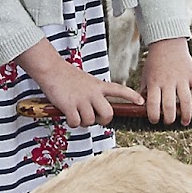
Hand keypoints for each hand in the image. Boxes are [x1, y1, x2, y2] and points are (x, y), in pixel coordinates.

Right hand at [16, 40, 141, 127]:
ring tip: (75, 114)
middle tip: (95, 118)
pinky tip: (68, 115)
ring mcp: (82, 99)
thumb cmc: (65, 75)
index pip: (119, 90)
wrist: (51, 69)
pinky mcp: (70, 106)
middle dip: (103, 120)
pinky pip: (76, 122)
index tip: (141, 101)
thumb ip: (93, 94)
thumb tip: (94, 112)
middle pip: (108, 113)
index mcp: (98, 85)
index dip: (131, 96)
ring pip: (90, 120)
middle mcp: (93, 93)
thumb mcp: (86, 81)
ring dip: (83, 122)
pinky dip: (72, 123)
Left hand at [141, 38, 191, 125]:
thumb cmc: (155, 62)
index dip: (153, 117)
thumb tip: (140, 107)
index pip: (153, 105)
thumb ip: (145, 91)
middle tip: (169, 122)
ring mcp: (182, 79)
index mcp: (154, 83)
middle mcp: (168, 82)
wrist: (168, 43)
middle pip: (169, 106)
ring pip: (186, 102)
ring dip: (186, 116)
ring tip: (184, 122)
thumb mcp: (146, 76)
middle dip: (169, 119)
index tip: (155, 121)